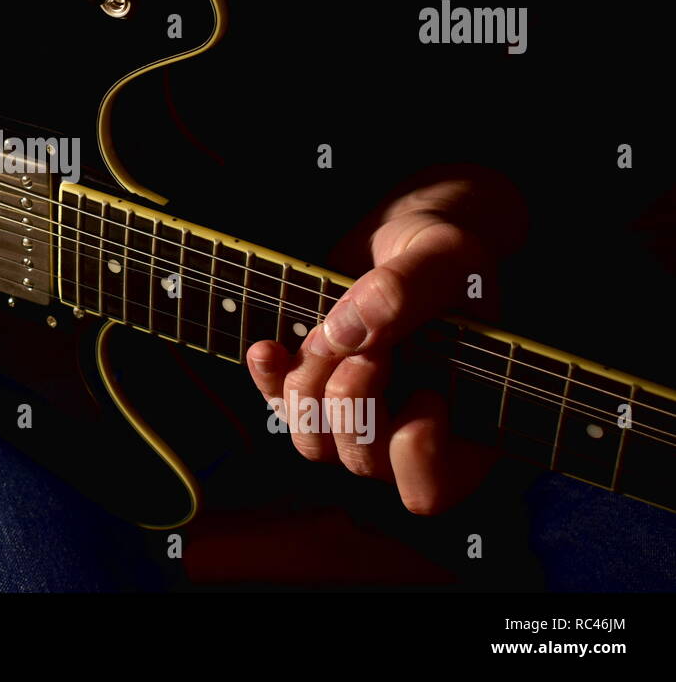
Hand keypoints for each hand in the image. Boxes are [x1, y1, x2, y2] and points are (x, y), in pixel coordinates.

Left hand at [245, 168, 526, 513]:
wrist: (404, 245)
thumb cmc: (445, 259)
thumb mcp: (443, 258)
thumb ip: (405, 290)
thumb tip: (342, 334)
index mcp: (468, 429)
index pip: (428, 490)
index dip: (415, 446)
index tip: (425, 390)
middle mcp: (410, 441)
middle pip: (362, 461)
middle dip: (355, 396)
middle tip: (373, 346)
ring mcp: (357, 423)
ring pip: (313, 443)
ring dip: (310, 386)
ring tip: (331, 335)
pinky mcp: (314, 395)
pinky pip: (276, 406)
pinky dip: (268, 377)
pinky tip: (267, 347)